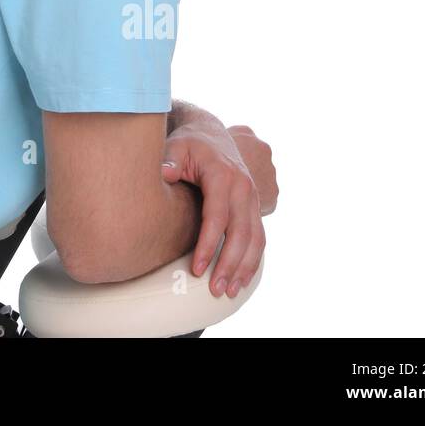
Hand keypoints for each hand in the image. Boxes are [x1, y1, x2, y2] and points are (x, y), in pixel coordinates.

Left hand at [160, 120, 276, 297]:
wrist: (210, 134)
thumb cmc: (188, 143)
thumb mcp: (176, 146)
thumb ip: (170, 160)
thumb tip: (165, 174)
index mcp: (223, 175)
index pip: (217, 217)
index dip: (208, 245)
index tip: (196, 268)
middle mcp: (242, 187)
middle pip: (240, 233)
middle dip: (227, 264)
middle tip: (213, 289)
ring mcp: (251, 197)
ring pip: (254, 239)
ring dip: (243, 268)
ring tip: (227, 291)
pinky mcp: (254, 206)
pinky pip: (259, 237)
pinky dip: (253, 261)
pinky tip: (241, 280)